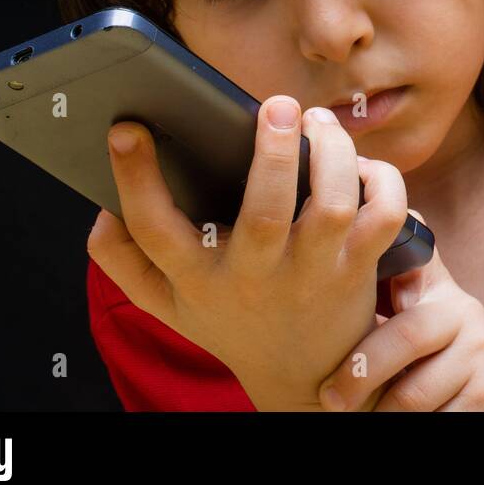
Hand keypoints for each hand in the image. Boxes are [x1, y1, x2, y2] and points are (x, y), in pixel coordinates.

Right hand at [87, 96, 409, 410]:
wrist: (303, 378)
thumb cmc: (231, 320)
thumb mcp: (168, 303)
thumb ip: (124, 261)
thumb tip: (99, 211)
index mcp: (199, 279)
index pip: (155, 229)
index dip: (134, 178)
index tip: (127, 130)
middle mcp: (257, 275)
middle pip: (266, 212)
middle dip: (272, 153)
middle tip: (274, 106)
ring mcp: (313, 273)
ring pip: (333, 207)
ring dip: (332, 154)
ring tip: (317, 121)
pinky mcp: (358, 268)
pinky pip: (384, 219)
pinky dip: (382, 183)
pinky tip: (361, 164)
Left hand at [315, 207, 483, 410]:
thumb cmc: (450, 360)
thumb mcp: (430, 315)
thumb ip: (405, 277)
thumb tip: (360, 208)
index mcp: (443, 294)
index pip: (402, 279)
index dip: (367, 291)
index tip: (331, 329)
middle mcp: (468, 317)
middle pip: (404, 337)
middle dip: (359, 373)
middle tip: (328, 399)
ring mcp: (483, 360)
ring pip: (412, 393)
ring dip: (382, 412)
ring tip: (368, 416)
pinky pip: (434, 418)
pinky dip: (406, 428)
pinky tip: (400, 424)